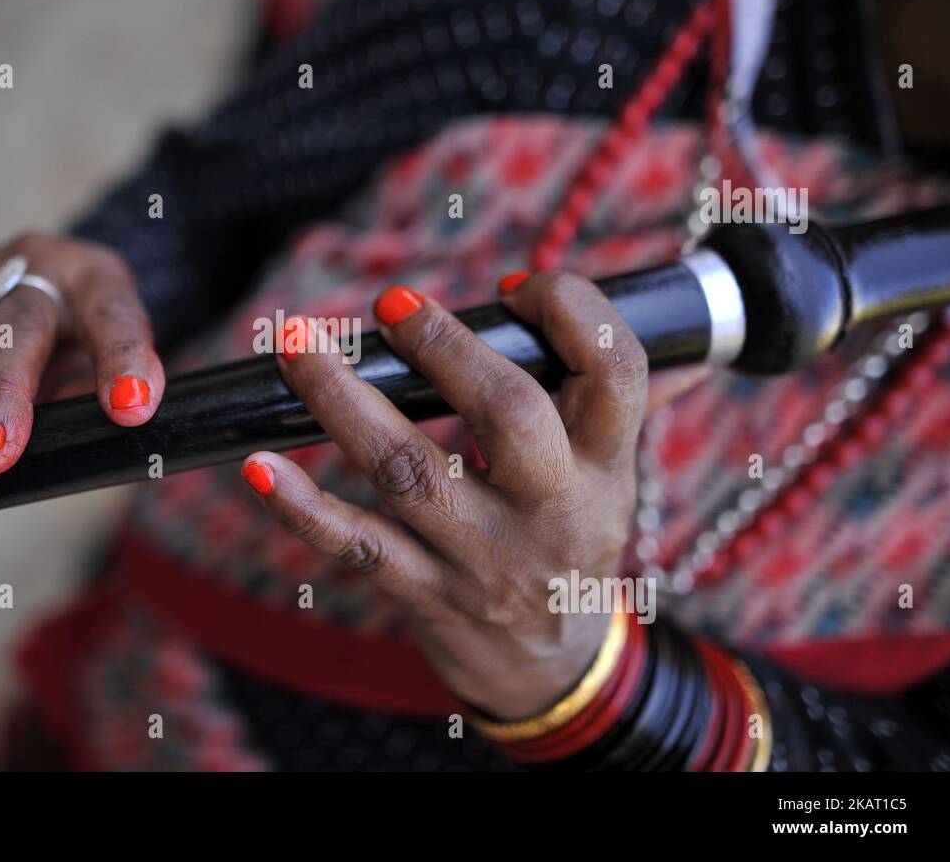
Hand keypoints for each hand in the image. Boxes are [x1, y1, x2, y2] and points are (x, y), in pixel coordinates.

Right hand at [0, 233, 162, 478]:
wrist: (55, 279)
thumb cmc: (88, 332)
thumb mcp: (111, 353)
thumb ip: (95, 393)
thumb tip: (67, 447)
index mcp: (94, 277)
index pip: (113, 315)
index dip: (123, 360)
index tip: (131, 409)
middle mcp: (30, 268)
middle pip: (15, 327)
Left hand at [240, 274, 704, 719]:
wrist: (551, 662)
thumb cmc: (573, 537)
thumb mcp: (615, 474)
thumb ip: (631, 402)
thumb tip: (690, 335)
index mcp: (606, 464)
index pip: (616, 375)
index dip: (571, 315)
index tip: (513, 287)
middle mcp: (551, 509)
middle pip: (511, 417)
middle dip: (449, 353)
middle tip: (391, 304)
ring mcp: (483, 556)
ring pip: (412, 474)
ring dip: (346, 406)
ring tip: (295, 347)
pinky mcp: (425, 591)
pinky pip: (360, 547)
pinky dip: (304, 508)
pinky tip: (259, 466)